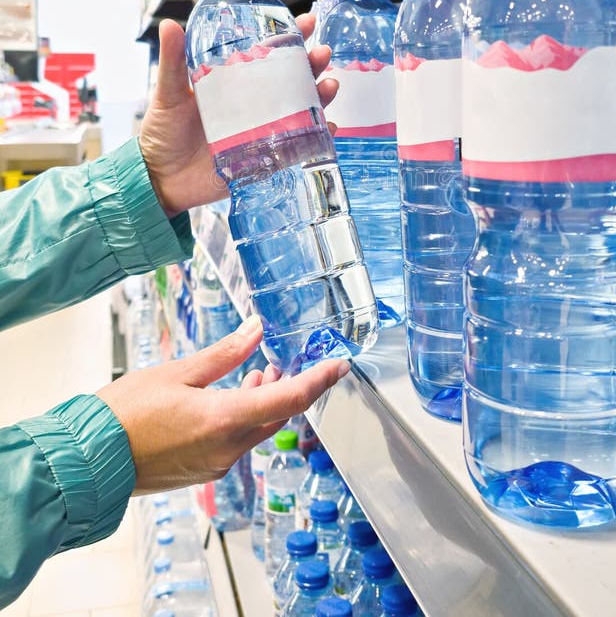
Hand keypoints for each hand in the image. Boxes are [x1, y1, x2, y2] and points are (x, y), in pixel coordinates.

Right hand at [98, 317, 348, 492]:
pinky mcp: (204, 471)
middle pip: (277, 416)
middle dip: (290, 388)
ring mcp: (217, 465)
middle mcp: (228, 448)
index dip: (319, 380)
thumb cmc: (126, 413)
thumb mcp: (178, 372)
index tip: (339, 364)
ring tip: (260, 372)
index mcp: (225, 420)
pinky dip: (245, 418)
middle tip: (287, 360)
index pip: (289, 400)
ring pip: (258, 430)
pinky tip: (234, 398)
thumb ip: (225, 353)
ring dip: (265, 402)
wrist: (90, 461)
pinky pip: (238, 443)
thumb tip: (257, 329)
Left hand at [139, 14, 337, 217]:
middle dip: (312, 65)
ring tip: (329, 85)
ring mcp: (262, 131)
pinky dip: (318, 137)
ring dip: (320, 98)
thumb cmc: (162, 133)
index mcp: (233, 83)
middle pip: (292, 81)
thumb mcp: (168, 94)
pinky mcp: (265, 158)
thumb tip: (170, 25)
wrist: (158, 179)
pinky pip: (297, 147)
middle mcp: (252, 105)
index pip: (267, 54)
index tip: (306, 22)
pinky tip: (329, 128)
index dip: (289, 38)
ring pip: (301, 111)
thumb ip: (173, 62)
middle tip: (322, 54)